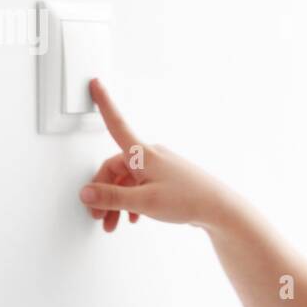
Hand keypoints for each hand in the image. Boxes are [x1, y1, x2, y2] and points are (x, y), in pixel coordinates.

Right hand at [78, 78, 225, 232]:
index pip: (116, 123)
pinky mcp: (167, 179)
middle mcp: (150, 156)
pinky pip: (140, 186)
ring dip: (116, 201)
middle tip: (97, 214)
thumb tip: (86, 193)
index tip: (96, 83)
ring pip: (127, 180)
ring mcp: (159, 167)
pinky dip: (132, 201)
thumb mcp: (143, 201)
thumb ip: (111, 197)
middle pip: (115, 167)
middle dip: (103, 192)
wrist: (219, 208)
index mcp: (142, 153)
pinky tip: (132, 216)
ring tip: (113, 223)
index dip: (104, 103)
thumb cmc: (188, 199)